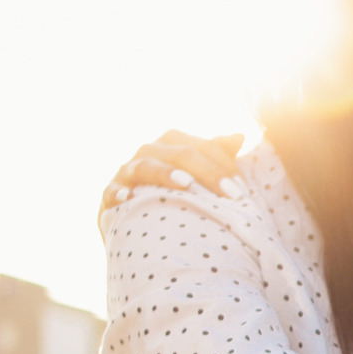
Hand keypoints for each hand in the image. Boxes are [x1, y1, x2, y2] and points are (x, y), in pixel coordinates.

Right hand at [101, 131, 245, 215]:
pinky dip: (117, 192)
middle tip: (234, 195)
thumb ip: (217, 154)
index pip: (202, 146)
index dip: (223, 164)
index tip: (243, 189)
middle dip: (208, 172)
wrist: (136, 218)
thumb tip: (240, 135)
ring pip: (145, 166)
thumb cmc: (175, 192)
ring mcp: (127, 172)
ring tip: (186, 184)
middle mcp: (149, 152)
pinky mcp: (109, 194)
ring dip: (164, 173)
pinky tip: (127, 198)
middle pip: (179, 153)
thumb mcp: (197, 174)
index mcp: (172, 144)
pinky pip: (111, 190)